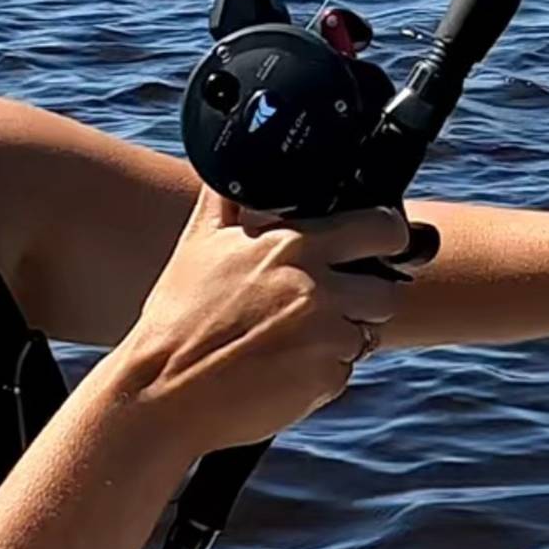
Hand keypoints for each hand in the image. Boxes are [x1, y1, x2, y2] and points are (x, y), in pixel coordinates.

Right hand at [111, 187, 420, 455]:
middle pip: (387, 288)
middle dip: (369, 293)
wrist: (162, 394)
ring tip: (294, 338)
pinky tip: (282, 368)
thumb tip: (232, 154)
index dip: (386, 236)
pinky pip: (345, 370)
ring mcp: (326, 337)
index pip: (380, 228)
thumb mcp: (200, 244)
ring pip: (367, 331)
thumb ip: (231, 199)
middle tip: (336, 300)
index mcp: (293, 247)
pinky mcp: (326, 379)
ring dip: (342, 335)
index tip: (380, 242)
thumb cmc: (177, 318)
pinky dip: (322, 371)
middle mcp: (318, 289)